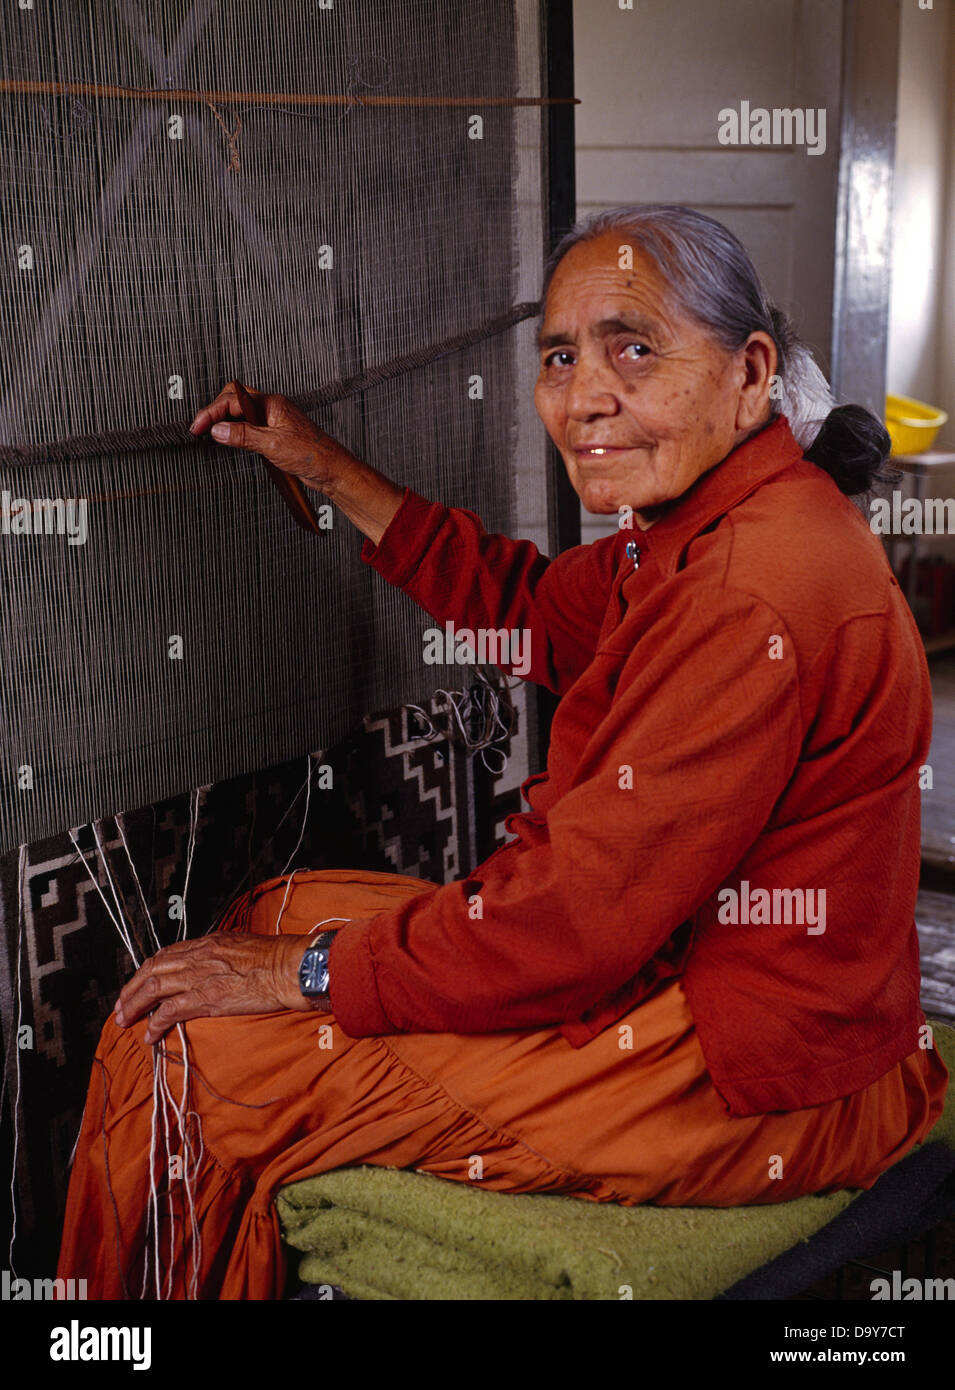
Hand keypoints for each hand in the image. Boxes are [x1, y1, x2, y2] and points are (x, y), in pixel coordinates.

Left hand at [114, 934, 312, 1044]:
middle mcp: (198, 956)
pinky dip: (155, 1023)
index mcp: (207, 943)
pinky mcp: (207, 997)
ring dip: (134, 1005)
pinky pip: (170, 1010)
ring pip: (153, 988)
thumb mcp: (242, 946)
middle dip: (131, 989)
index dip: (146, 971)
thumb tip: (214, 965)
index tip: (137, 984)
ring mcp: (201, 976)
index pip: (165, 955)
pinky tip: (150, 1034)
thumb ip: (221, 954)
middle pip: (152, 970)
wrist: (289, 967)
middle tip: (120, 1006)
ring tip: (124, 1020)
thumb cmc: (275, 958)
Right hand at [190, 379, 359, 492]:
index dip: (212, 412)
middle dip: (215, 411)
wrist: (332, 470)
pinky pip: (250, 426)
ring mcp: (275, 421)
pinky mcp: (277, 434)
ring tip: (210, 433)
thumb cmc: (313, 455)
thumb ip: (243, 436)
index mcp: (272, 404)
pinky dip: (236, 430)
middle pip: (235, 399)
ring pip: (242, 413)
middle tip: (200, 427)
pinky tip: (232, 440)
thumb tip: (218, 430)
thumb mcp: (272, 445)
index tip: (198, 426)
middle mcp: (272, 408)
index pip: (233, 400)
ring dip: (225, 420)